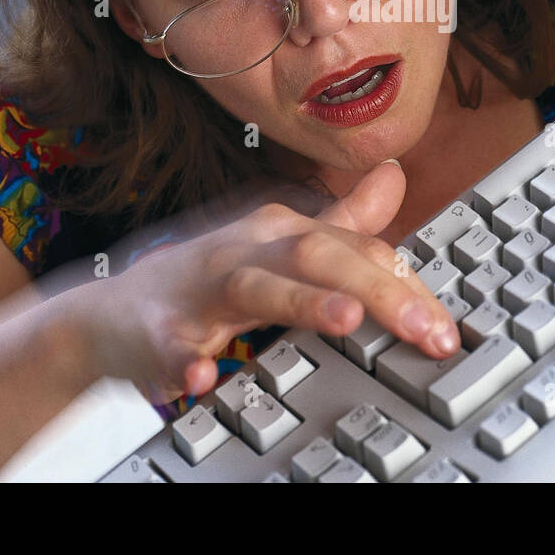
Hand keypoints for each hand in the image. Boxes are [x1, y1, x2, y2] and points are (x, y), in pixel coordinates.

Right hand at [74, 161, 457, 404]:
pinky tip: (202, 378)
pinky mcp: (155, 331)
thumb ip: (342, 221)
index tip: (447, 328)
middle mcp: (247, 250)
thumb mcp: (280, 244)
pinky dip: (185, 361)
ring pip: (255, 287)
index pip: (356, 250)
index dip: (407, 284)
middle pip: (318, 255)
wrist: (107, 315)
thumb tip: (393, 176)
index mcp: (281, 233)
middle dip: (378, 290)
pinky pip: (169, 345)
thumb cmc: (207, 280)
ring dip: (300, 302)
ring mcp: (199, 288)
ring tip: (346, 321)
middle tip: (428, 330)